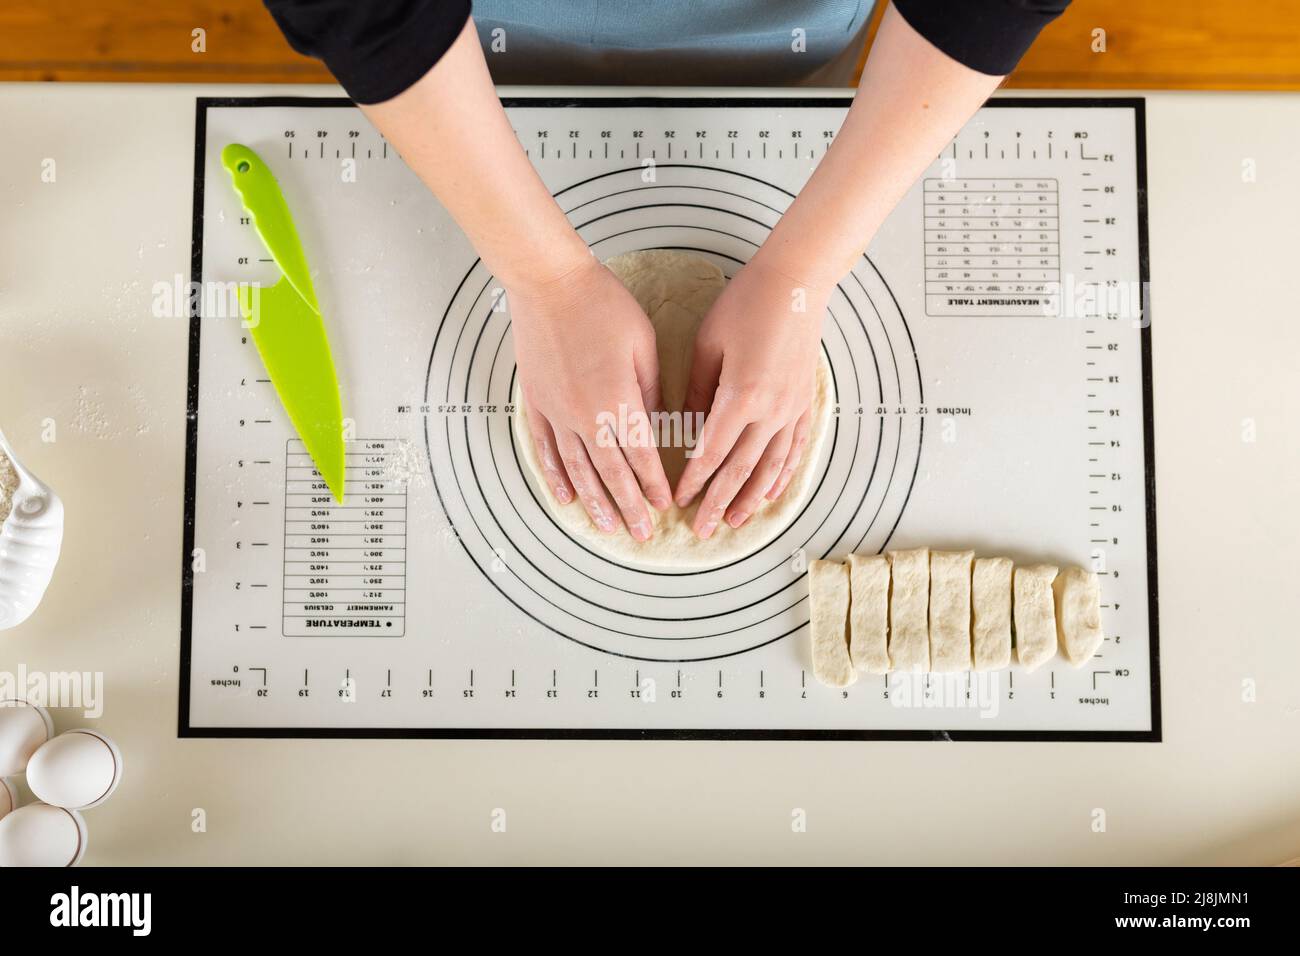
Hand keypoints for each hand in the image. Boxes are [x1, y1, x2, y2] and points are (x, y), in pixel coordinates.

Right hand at [512, 257, 672, 540]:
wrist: (550, 282)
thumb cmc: (603, 305)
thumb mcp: (645, 345)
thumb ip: (650, 391)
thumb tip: (653, 424)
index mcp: (619, 400)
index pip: (641, 456)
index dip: (654, 484)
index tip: (665, 505)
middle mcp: (586, 415)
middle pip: (611, 473)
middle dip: (629, 506)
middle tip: (641, 534)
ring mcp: (557, 412)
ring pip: (577, 469)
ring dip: (594, 501)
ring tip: (607, 526)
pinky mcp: (536, 403)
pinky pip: (545, 449)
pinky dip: (555, 476)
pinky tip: (565, 497)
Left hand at [674, 258, 825, 537]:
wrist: (796, 282)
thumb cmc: (746, 304)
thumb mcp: (708, 344)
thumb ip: (696, 391)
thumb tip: (684, 426)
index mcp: (741, 396)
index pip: (711, 452)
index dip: (694, 481)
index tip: (678, 501)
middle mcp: (770, 410)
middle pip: (740, 469)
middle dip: (718, 502)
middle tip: (701, 529)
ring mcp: (792, 408)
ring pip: (771, 466)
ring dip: (752, 497)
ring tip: (735, 522)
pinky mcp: (805, 401)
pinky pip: (794, 447)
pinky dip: (783, 474)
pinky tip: (773, 493)